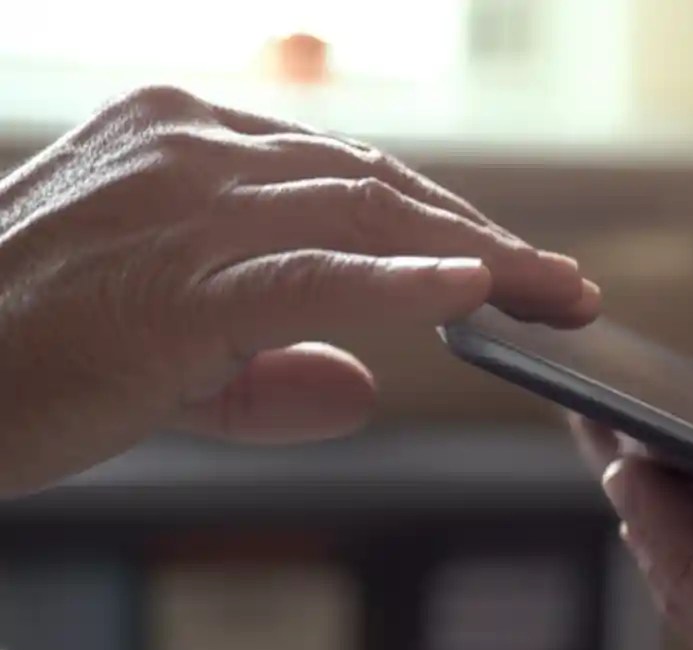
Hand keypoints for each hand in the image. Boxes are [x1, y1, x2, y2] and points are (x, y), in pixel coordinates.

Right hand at [0, 85, 598, 490]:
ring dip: (477, 254)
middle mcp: (190, 147)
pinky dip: (400, 276)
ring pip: (363, 213)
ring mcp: (182, 202)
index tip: (509, 261)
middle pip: (373, 183)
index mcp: (184, 140)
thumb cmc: (27, 358)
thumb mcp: (163, 355)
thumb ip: (264, 369)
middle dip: (482, 234)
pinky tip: (473, 289)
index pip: (344, 174)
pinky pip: (310, 271)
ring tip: (554, 296)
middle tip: (562, 287)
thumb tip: (359, 387)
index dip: (438, 217)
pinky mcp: (174, 279)